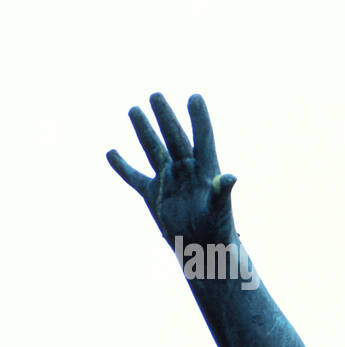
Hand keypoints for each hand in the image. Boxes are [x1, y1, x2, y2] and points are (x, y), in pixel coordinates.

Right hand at [107, 93, 236, 245]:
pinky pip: (134, 177)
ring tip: (134, 109)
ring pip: (153, 150)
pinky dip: (122, 166)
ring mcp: (169, 181)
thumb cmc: (219, 232)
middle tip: (156, 95)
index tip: (194, 97)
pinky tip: (110, 153)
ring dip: (144, 130)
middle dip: (165, 117)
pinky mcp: (154, 195)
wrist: (204, 250)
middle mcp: (186, 171)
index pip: (202, 138)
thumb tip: (231, 177)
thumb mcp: (220, 211)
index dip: (199, 118)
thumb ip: (223, 193)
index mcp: (206, 170)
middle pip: (174, 138)